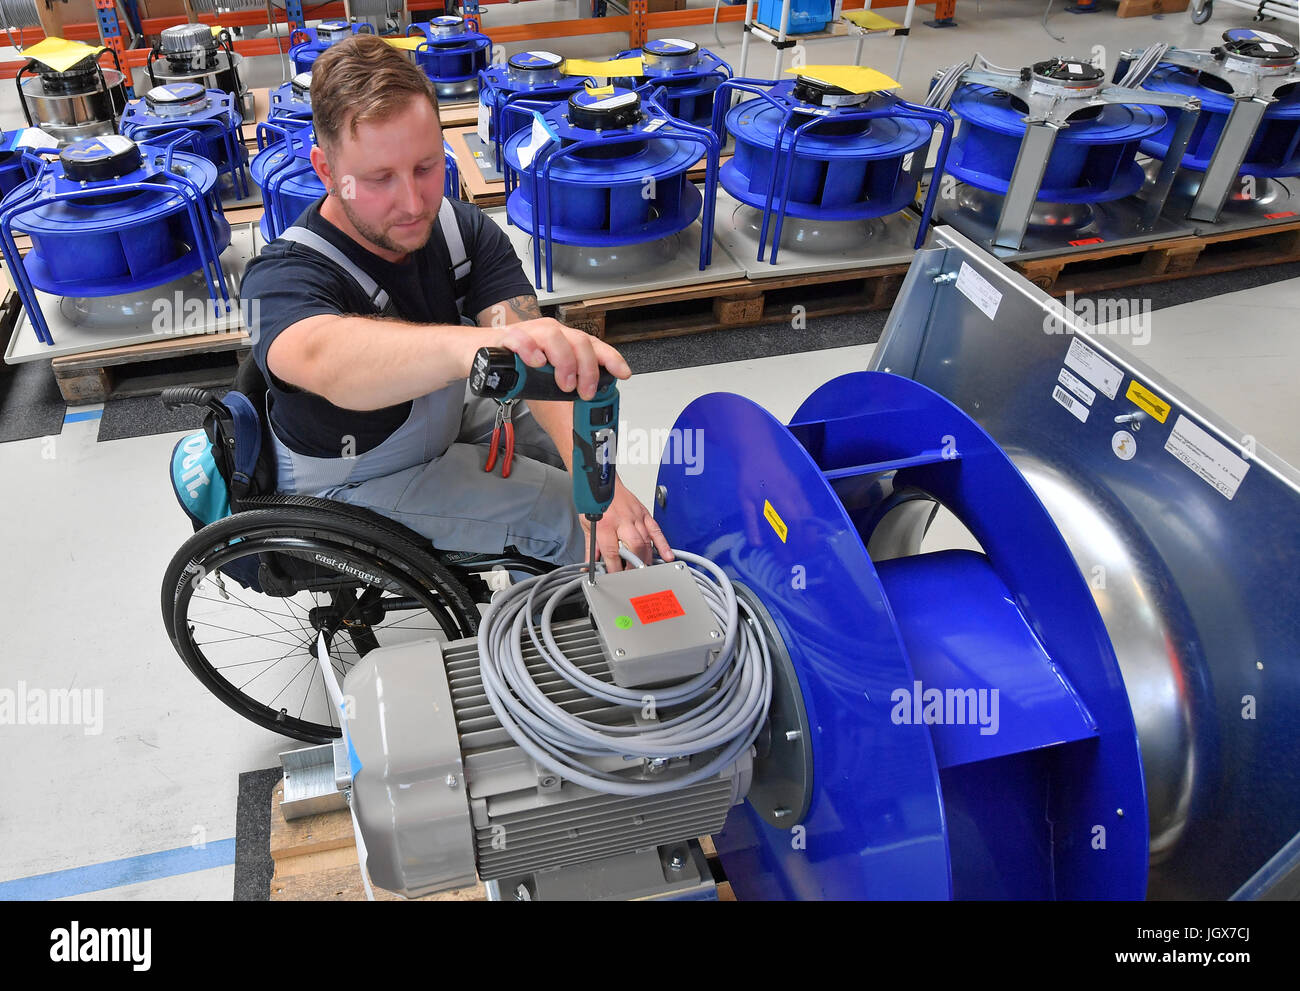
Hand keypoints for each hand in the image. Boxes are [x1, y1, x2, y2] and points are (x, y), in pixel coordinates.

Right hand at [494, 318, 630, 399]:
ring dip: (564, 361)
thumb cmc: (515, 365)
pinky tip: (537, 363)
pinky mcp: (506, 338)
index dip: (610, 358)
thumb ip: (565, 383)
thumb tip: (587, 402)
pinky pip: (521, 338)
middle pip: (579, 341)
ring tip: (564, 383)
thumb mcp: (546, 377)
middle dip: (587, 368)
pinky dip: (531, 350)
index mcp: (564, 341)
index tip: (623, 373)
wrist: (478, 355)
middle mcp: (550, 333)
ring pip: (554, 335)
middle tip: (583, 391)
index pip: (593, 345)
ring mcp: (529, 332)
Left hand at [583, 479, 673, 572]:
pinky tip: (666, 555)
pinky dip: (663, 544)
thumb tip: (589, 565)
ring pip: (646, 540)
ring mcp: (636, 517)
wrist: (602, 482)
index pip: (612, 551)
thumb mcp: (587, 524)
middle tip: (632, 575)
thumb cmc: (595, 501)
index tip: (615, 576)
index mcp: (606, 524)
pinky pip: (656, 530)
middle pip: (634, 546)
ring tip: (645, 570)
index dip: (614, 567)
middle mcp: (623, 520)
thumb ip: (591, 547)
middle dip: (634, 564)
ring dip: (646, 558)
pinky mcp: (644, 513)